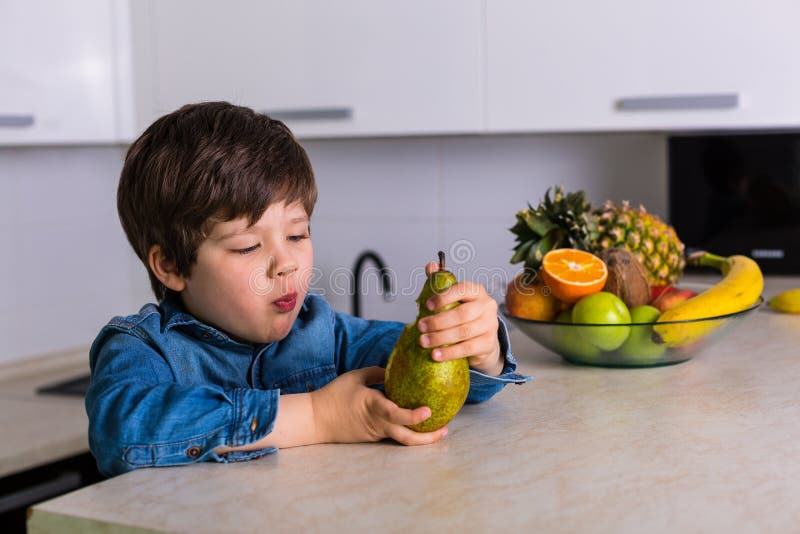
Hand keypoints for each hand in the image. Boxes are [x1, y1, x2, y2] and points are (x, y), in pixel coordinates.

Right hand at [310, 367, 447, 445]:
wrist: (315, 420)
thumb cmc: (334, 395)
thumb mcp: (355, 377)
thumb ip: (377, 372)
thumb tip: (394, 370)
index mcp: (373, 406)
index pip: (396, 414)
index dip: (413, 415)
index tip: (429, 411)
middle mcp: (377, 423)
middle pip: (405, 437)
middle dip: (427, 438)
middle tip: (444, 430)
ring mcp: (375, 433)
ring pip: (401, 439)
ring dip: (420, 437)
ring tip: (438, 430)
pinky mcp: (372, 437)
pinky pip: (392, 435)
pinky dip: (406, 431)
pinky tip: (417, 425)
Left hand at [416, 261, 503, 375]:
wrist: (483, 340)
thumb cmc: (464, 315)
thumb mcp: (454, 299)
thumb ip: (441, 282)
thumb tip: (430, 265)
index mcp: (477, 291)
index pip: (463, 289)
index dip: (444, 296)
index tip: (427, 305)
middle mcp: (487, 306)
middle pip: (462, 314)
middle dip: (438, 321)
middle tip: (420, 326)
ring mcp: (490, 325)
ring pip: (463, 332)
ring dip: (440, 338)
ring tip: (424, 341)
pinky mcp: (488, 343)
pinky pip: (467, 348)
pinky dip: (450, 352)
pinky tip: (436, 355)